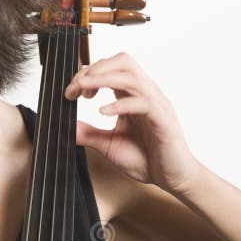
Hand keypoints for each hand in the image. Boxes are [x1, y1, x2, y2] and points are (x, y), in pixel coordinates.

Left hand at [64, 52, 203, 193]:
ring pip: (131, 77)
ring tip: (84, 91)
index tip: (70, 91)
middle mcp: (146, 94)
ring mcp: (157, 105)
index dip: (88, 73)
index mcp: (134, 96)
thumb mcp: (109, 146)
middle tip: (75, 87)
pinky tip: (103, 112)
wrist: (173, 179)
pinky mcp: (164, 120)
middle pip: (123, 61)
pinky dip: (121, 104)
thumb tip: (67, 126)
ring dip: (103, 79)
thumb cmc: (147, 160)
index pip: (112, 68)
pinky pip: (143, 103)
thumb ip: (90, 134)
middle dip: (95, 69)